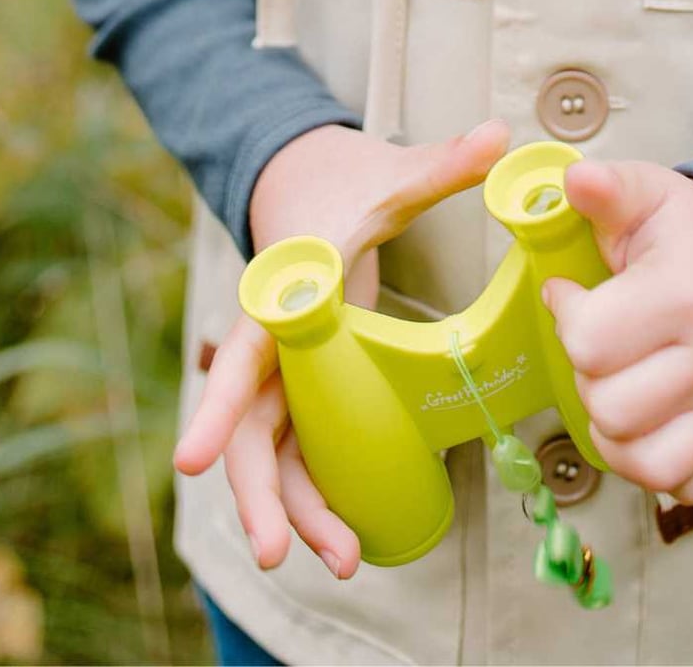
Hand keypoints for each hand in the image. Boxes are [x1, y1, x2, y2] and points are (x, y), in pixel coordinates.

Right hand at [172, 117, 511, 579]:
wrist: (302, 174)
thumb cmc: (343, 179)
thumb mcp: (392, 174)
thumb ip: (444, 163)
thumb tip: (500, 134)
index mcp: (286, 286)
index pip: (247, 352)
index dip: (218, 406)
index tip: (192, 460)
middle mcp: (272, 333)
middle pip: (249, 425)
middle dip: (257, 492)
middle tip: (274, 551)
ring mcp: (283, 365)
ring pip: (272, 449)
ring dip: (294, 506)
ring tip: (343, 559)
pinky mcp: (300, 381)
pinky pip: (299, 445)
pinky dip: (315, 490)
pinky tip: (347, 532)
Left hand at [541, 159, 692, 504]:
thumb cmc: (688, 231)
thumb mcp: (646, 193)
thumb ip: (607, 188)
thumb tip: (575, 181)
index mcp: (690, 293)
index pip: (590, 343)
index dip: (566, 317)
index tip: (573, 295)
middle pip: (612, 411)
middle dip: (587, 378)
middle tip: (600, 345)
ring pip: (647, 463)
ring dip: (615, 435)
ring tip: (614, 390)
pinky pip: (689, 486)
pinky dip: (658, 467)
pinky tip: (649, 422)